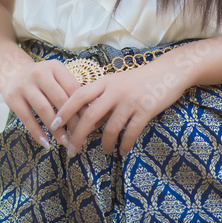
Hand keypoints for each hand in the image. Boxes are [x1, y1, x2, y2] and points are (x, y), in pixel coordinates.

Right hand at [0, 57, 84, 150]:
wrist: (12, 71)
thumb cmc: (42, 79)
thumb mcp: (55, 77)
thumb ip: (69, 91)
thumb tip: (89, 116)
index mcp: (55, 67)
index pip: (72, 89)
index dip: (82, 109)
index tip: (90, 125)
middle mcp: (39, 73)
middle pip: (60, 100)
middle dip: (72, 122)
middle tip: (80, 138)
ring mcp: (24, 85)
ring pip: (44, 110)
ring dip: (56, 130)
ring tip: (65, 143)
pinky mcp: (12, 97)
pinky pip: (27, 118)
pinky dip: (37, 133)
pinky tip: (46, 144)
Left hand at [49, 51, 192, 155]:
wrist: (167, 72)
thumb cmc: (139, 80)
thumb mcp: (117, 83)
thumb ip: (102, 99)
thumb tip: (87, 122)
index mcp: (105, 82)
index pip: (78, 96)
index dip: (65, 110)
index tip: (54, 125)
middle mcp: (114, 90)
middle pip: (90, 115)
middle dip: (79, 135)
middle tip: (72, 149)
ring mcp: (130, 101)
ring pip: (110, 128)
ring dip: (104, 143)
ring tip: (105, 150)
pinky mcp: (145, 110)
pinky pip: (130, 132)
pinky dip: (125, 144)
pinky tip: (123, 150)